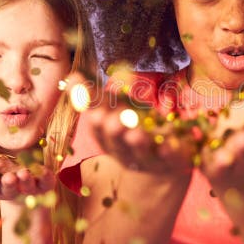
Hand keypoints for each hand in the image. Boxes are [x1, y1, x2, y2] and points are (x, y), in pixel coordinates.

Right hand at [0, 154, 54, 200]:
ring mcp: (30, 189)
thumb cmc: (6, 171)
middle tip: (9, 178)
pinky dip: (45, 176)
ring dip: (25, 180)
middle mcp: (14, 191)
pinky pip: (46, 181)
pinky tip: (43, 171)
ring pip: (27, 187)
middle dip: (9, 184)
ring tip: (23, 173)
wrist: (29, 181)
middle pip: (10, 190)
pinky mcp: (46, 185)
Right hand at [66, 71, 195, 176]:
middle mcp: (124, 151)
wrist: (164, 166)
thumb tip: (73, 76)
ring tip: (136, 133)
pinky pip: (168, 159)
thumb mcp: (117, 114)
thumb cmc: (135, 131)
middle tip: (114, 119)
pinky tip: (166, 147)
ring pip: (139, 152)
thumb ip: (98, 99)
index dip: (94, 116)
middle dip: (114, 130)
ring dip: (136, 142)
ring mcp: (147, 160)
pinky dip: (167, 152)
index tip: (94, 108)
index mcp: (108, 139)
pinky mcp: (170, 163)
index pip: (97, 126)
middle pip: (116, 142)